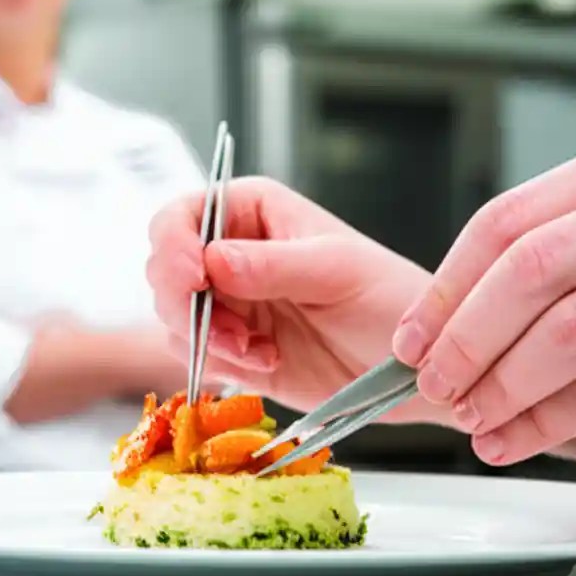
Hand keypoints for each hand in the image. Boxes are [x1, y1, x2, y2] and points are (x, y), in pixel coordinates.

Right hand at [146, 177, 436, 415]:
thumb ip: (273, 265)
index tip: (192, 277)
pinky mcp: (232, 347)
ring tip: (260, 351)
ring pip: (172, 315)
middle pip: (163, 267)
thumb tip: (213, 260)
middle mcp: (230, 252)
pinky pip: (194, 353)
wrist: (412, 364)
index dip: (174, 243)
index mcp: (251, 211)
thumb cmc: (388, 298)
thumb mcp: (336, 272)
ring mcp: (227, 301)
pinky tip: (266, 361)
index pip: (182, 214)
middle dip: (184, 303)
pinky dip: (219, 362)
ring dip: (206, 338)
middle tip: (230, 332)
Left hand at [394, 118, 575, 466]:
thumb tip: (445, 322)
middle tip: (430, 384)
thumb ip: (571, 246)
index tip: (410, 338)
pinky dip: (553, 420)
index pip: (513, 216)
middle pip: (535, 266)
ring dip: (503, 385)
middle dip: (464, 338)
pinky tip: (517, 439)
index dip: (447, 285)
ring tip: (469, 419)